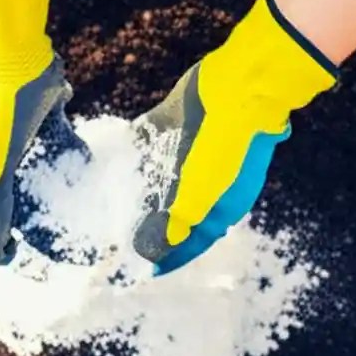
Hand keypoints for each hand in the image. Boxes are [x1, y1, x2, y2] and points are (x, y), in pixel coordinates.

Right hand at [0, 57, 72, 262]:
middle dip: (3, 212)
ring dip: (25, 185)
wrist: (8, 51)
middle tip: (29, 233)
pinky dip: (52, 151)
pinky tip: (70, 163)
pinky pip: (39, 136)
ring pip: (11, 166)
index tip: (11, 253)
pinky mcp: (26, 109)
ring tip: (48, 204)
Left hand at [133, 0, 337, 274]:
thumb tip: (156, 252)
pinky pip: (150, 138)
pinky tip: (113, 156)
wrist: (244, 86)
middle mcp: (207, 180)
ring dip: (140, 187)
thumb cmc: (227, 147)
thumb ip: (180, 223)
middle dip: (152, 224)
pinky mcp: (176, 119)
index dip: (171, 255)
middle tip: (122, 235)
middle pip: (175, 208)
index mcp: (218, 204)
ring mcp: (192, 149)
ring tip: (112, 201)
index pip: (192, 239)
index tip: (146, 269)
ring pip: (160, 174)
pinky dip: (135, 148)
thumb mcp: (203, 194)